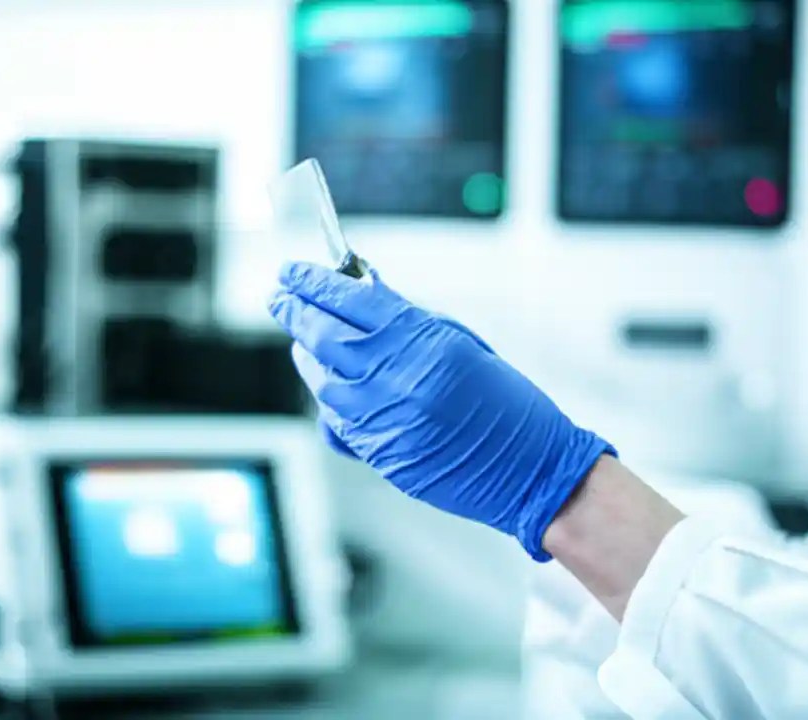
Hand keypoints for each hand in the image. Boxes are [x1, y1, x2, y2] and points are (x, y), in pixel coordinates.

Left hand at [268, 262, 613, 560]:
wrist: (528, 468)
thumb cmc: (506, 403)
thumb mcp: (461, 343)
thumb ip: (409, 323)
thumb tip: (363, 299)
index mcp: (419, 339)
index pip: (348, 299)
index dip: (312, 282)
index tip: (291, 272)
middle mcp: (392, 375)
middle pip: (322, 334)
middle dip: (294, 312)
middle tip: (279, 298)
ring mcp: (379, 416)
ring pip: (319, 379)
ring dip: (306, 356)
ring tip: (302, 343)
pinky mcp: (376, 452)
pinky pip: (335, 421)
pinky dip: (328, 402)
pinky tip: (331, 391)